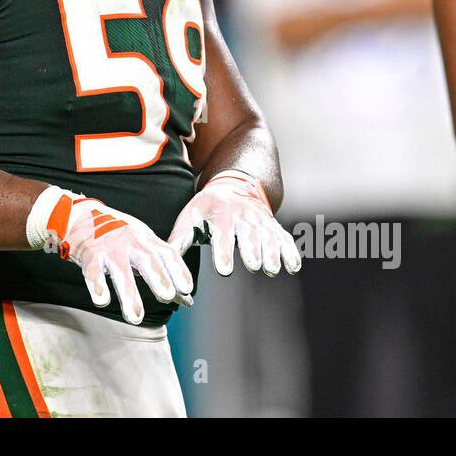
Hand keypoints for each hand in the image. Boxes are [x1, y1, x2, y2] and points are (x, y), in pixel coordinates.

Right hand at [27, 186, 193, 324]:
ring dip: (129, 295)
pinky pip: (93, 272)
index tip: (187, 288)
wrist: (80, 216)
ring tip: (136, 317)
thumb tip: (186, 298)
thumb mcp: (143, 243)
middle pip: (147, 259)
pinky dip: (98, 286)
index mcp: (147, 239)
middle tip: (167, 296)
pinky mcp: (90, 255)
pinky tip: (102, 300)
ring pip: (121, 271)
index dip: (178, 270)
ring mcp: (110, 248)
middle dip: (158, 277)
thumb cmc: (118, 235)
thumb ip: (162, 268)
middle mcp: (130, 241)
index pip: (167, 253)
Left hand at [168, 170, 301, 276]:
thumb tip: (163, 262)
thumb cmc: (207, 209)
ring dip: (271, 252)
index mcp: (220, 215)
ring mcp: (261, 221)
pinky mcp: (274, 227)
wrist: (235, 186)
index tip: (224, 270)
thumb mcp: (190, 217)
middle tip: (254, 266)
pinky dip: (290, 251)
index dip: (223, 252)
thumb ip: (179, 239)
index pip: (222, 235)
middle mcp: (242, 217)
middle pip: (248, 235)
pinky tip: (292, 267)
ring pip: (268, 237)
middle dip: (251, 250)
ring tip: (271, 269)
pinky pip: (284, 238)